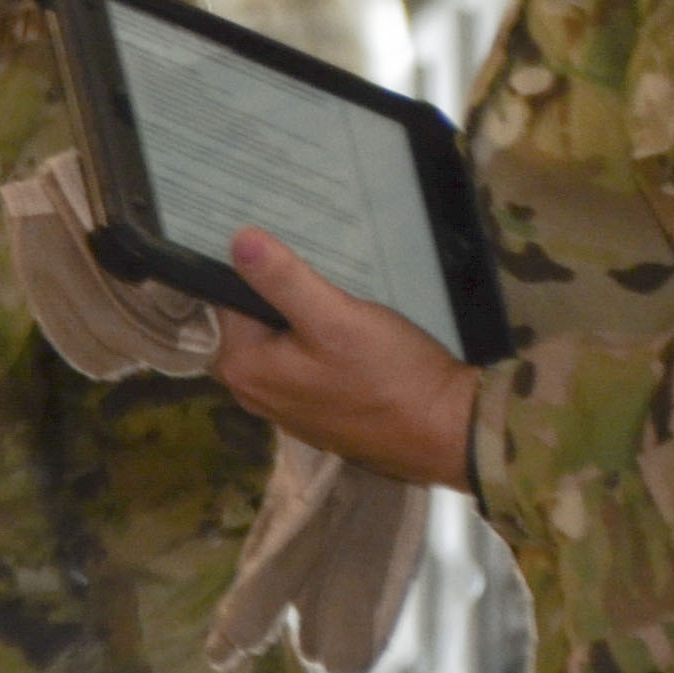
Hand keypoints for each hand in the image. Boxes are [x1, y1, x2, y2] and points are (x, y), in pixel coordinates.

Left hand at [208, 232, 477, 488]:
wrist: (445, 432)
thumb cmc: (388, 374)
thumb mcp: (335, 317)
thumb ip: (283, 280)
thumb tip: (238, 240)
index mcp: (242, 367)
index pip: (228, 300)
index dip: (252, 269)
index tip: (280, 241)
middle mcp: (252, 391)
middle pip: (252, 322)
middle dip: (278, 294)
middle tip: (314, 261)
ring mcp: (284, 406)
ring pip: (281, 342)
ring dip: (301, 317)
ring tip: (333, 288)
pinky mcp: (315, 412)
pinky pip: (304, 365)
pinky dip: (318, 344)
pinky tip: (348, 329)